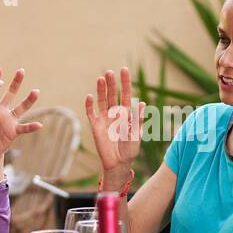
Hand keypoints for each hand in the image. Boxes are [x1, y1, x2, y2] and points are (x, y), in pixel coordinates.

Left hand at [0, 66, 42, 162]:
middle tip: (21, 70)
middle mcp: (1, 110)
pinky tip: (40, 125)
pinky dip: (31, 127)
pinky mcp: (14, 130)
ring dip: (29, 100)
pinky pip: (24, 128)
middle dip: (15, 82)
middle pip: (10, 93)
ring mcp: (9, 120)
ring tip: (36, 91)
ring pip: (21, 107)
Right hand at [84, 67, 141, 187]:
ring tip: (101, 79)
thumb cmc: (130, 149)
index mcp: (127, 113)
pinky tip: (89, 96)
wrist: (119, 163)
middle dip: (112, 83)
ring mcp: (104, 118)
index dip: (125, 82)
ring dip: (101, 90)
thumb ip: (137, 119)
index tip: (124, 69)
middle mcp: (115, 113)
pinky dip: (90, 105)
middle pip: (113, 95)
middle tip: (109, 72)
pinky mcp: (96, 126)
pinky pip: (91, 113)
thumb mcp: (137, 134)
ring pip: (102, 101)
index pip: (126, 94)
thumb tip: (142, 103)